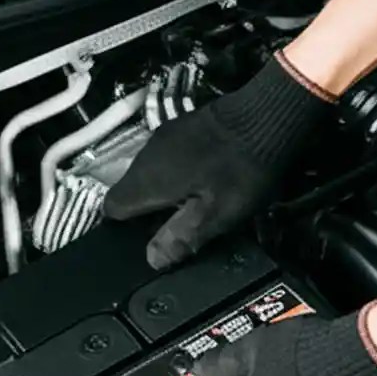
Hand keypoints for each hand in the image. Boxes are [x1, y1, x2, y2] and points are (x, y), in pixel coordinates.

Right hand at [104, 52, 334, 268]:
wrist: (264, 116)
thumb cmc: (239, 170)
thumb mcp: (215, 214)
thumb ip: (180, 237)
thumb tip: (152, 259)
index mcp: (146, 180)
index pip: (112, 210)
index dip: (126, 229)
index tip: (151, 238)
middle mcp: (144, 156)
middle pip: (130, 192)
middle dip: (147, 212)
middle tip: (179, 225)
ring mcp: (161, 137)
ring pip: (148, 174)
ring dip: (163, 192)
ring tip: (194, 202)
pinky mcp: (179, 127)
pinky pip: (165, 158)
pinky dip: (176, 173)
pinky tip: (203, 177)